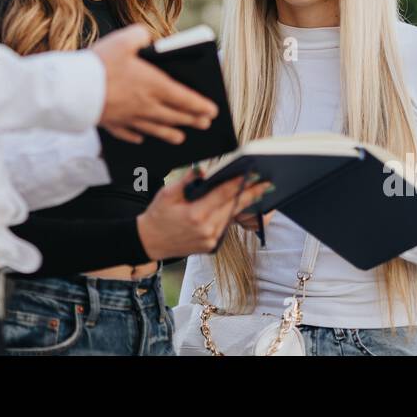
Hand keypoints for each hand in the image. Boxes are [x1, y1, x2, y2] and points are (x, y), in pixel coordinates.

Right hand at [90, 25, 218, 144]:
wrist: (71, 89)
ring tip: (180, 138)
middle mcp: (145, 105)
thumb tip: (148, 38)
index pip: (184, 98)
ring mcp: (128, 117)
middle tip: (205, 125)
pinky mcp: (111, 124)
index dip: (200, 105)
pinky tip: (141, 138)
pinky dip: (137, 136)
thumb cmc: (99, 64)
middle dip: (191, 120)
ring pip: (155, 128)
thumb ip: (141, 36)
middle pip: (173, 116)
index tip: (213, 111)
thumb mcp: (124, 39)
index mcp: (153, 85)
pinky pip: (128, 133)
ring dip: (170, 133)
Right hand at [135, 169, 271, 259]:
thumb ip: (187, 180)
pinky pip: (224, 225)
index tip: (253, 174)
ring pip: (231, 217)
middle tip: (266, 182)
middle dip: (250, 193)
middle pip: (233, 207)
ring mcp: (210, 239)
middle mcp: (206, 229)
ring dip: (243, 203)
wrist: (150, 242)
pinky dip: (231, 214)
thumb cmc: (157, 215)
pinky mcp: (211, 245)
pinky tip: (238, 204)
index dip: (239, 183)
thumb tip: (204, 170)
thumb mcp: (167, 193)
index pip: (223, 194)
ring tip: (257, 190)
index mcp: (195, 214)